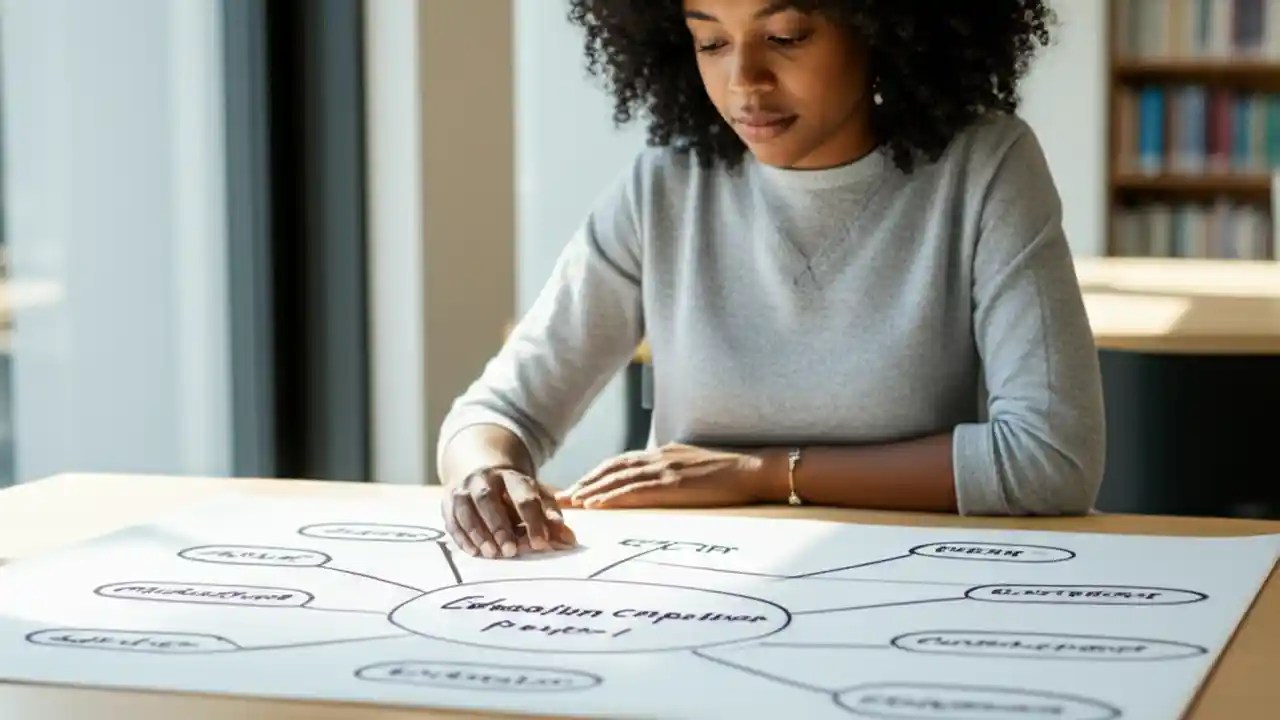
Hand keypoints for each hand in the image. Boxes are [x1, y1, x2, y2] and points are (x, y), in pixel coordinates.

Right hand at [442, 467, 576, 558]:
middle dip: (499, 525)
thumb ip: (551, 518)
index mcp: (512, 477)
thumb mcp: (536, 498)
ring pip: (466, 508)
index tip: (540, 543)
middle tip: (510, 550)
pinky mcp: (449, 501)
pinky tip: (473, 551)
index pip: (524, 496)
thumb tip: (569, 539)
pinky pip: (451, 518)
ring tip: (492, 554)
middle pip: (488, 498)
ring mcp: (464, 488)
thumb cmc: (515, 494)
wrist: (483, 474)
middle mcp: (485, 478)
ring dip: (478, 532)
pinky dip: (462, 536)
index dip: (533, 520)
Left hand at [556, 443, 772, 508]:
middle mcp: (659, 457)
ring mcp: (665, 469)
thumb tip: (659, 484)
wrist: (754, 469)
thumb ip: (673, 471)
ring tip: (572, 503)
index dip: (597, 474)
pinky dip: (612, 497)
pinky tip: (597, 505)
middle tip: (563, 496)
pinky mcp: (672, 484)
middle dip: (586, 482)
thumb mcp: (694, 466)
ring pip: (618, 478)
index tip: (579, 487)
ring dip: (592, 491)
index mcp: (663, 453)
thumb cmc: (730, 472)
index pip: (621, 462)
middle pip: (612, 468)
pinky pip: (635, 490)